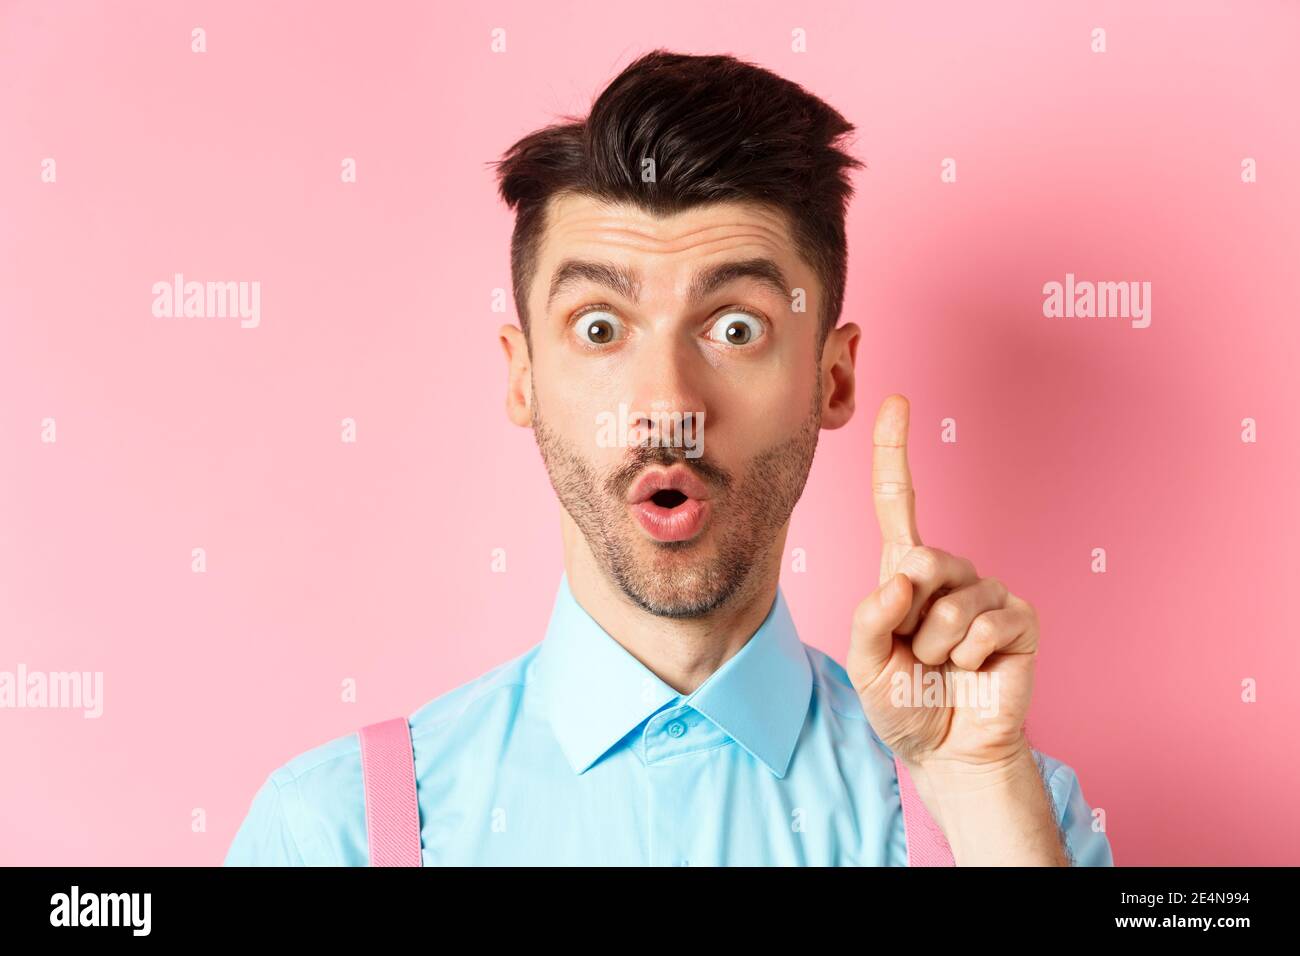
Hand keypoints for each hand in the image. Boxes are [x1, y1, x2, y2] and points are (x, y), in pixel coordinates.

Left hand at [846, 394, 1040, 773]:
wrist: (947, 750)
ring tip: (941, 666)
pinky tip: (973, 669)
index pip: (898, 502)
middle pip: (920, 559)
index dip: (894, 452)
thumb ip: (871, 618)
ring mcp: (987, 591)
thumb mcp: (866, 663)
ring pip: (950, 601)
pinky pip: (986, 623)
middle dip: (909, 617)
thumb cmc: (904, 703)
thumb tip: (903, 576)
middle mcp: (946, 572)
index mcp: (904, 573)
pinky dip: (969, 656)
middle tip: (915, 653)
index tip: (897, 401)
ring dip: (935, 647)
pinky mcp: (1019, 617)